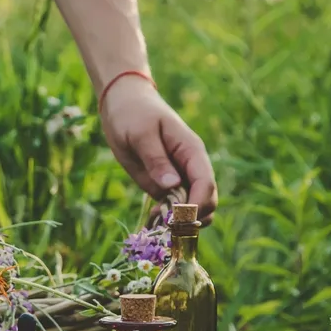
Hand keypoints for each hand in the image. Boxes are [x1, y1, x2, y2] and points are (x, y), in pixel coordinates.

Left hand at [99, 77, 217, 223]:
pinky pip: (175, 209)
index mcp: (191, 152)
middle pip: (207, 201)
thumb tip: (172, 187)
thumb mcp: (141, 134)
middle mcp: (190, 168)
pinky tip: (152, 221)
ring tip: (158, 224)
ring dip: (181, 223)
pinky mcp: (165, 186)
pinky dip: (168, 220)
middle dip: (192, 218)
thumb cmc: (133, 114)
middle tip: (165, 226)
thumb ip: (156, 160)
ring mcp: (179, 178)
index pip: (205, 184)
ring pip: (194, 209)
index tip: (177, 219)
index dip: (196, 205)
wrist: (123, 104)